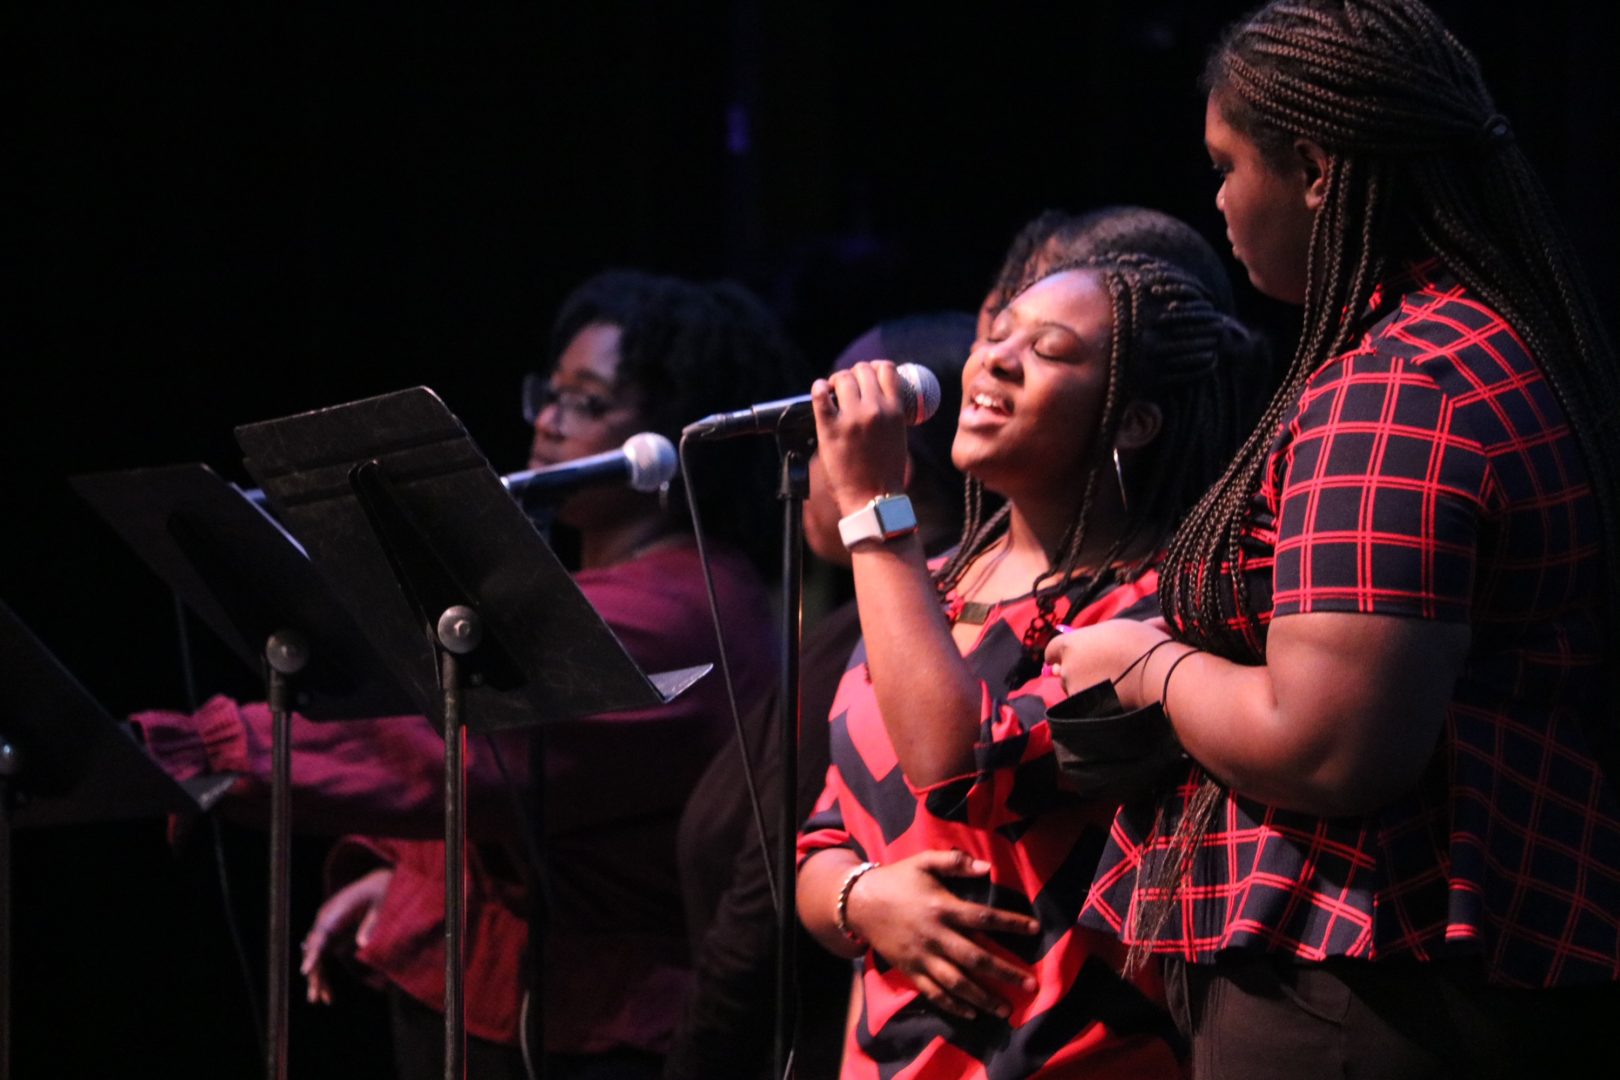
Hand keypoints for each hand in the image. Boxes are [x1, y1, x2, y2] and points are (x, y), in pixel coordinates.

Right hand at [300, 867, 391, 1004]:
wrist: (379, 881)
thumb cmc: (380, 890)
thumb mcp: (381, 903)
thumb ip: (372, 922)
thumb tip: (362, 945)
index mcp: (334, 911)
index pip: (319, 935)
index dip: (313, 954)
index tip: (306, 970)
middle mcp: (325, 920)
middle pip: (314, 950)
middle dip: (314, 973)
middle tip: (315, 997)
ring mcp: (327, 929)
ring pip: (318, 958)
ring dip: (319, 979)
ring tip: (322, 1000)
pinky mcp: (332, 937)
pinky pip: (324, 958)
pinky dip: (325, 975)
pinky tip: (328, 994)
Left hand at [809, 360, 911, 516]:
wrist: (874, 498)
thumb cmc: (887, 471)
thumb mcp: (899, 435)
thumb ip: (890, 414)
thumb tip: (878, 397)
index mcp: (895, 410)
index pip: (886, 369)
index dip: (875, 367)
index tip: (869, 375)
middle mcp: (875, 409)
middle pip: (862, 370)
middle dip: (854, 374)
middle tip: (848, 386)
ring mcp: (852, 418)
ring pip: (842, 378)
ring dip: (837, 381)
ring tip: (834, 391)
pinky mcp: (830, 429)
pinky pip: (821, 395)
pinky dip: (819, 388)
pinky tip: (821, 392)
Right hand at [844, 849, 1039, 1020]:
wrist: (859, 903)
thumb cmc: (897, 880)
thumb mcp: (923, 862)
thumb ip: (955, 862)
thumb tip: (987, 868)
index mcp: (943, 908)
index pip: (984, 918)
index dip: (1011, 924)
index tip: (1036, 929)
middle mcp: (936, 936)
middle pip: (976, 958)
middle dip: (1005, 973)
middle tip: (1031, 985)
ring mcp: (923, 957)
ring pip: (957, 983)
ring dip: (983, 998)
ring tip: (1006, 1009)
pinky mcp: (911, 970)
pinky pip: (934, 993)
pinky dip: (953, 1005)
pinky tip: (972, 1013)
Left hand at [1044, 619, 1171, 709]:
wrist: (1156, 672)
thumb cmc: (1140, 642)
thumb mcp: (1117, 627)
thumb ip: (1099, 636)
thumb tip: (1103, 640)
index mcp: (1071, 644)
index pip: (1051, 650)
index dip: (1059, 655)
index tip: (1066, 659)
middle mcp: (1067, 668)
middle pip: (1063, 673)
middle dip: (1074, 674)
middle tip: (1096, 674)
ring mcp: (1075, 691)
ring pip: (1074, 692)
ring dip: (1085, 690)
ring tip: (1109, 689)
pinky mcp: (1087, 710)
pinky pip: (1086, 707)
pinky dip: (1095, 705)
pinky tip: (1113, 701)